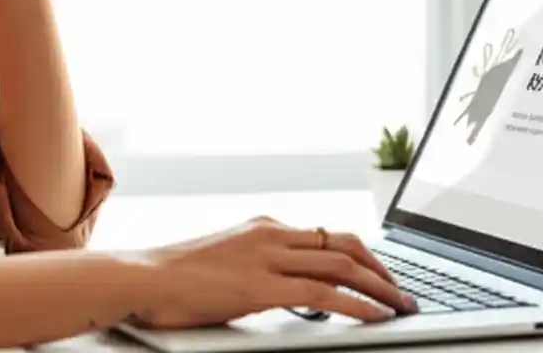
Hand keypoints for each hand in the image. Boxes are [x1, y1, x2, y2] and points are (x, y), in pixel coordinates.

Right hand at [131, 216, 416, 328]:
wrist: (141, 277)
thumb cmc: (174, 277)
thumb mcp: (225, 260)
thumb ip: (257, 264)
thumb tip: (285, 284)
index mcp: (264, 226)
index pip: (326, 234)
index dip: (361, 254)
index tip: (380, 273)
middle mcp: (271, 234)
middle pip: (345, 243)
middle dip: (381, 268)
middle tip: (402, 292)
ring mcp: (267, 257)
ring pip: (342, 263)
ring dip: (379, 286)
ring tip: (401, 306)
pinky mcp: (261, 285)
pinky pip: (323, 293)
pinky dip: (357, 303)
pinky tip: (374, 316)